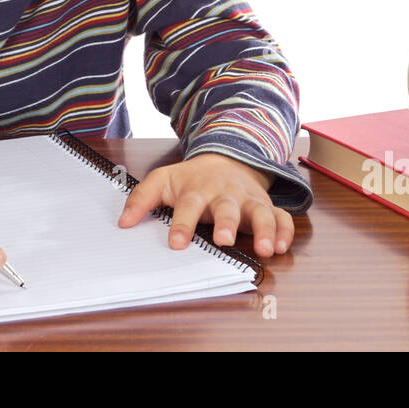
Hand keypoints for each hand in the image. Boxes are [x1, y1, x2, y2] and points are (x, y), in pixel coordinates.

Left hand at [117, 153, 293, 258]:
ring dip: (264, 229)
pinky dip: (285, 230)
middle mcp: (224, 195)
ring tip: (266, 249)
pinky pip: (281, 216)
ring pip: (260, 212)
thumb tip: (122, 223)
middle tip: (223, 240)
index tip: (177, 243)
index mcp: (197, 190)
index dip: (183, 224)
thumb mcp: (164, 180)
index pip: (189, 206)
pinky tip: (283, 246)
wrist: (227, 158)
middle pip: (226, 208)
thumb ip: (141, 199)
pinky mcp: (266, 205)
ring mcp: (247, 200)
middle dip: (226, 223)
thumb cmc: (193, 178)